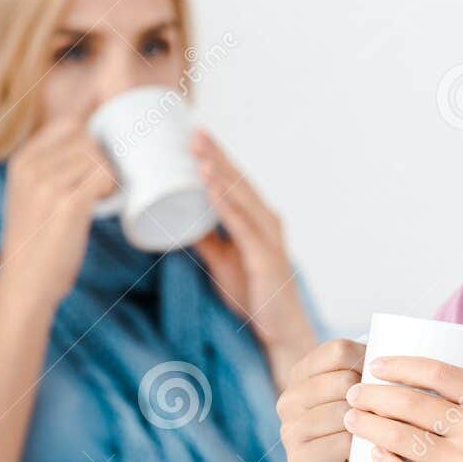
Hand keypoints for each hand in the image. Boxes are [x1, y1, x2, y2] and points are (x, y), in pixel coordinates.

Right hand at [0, 91, 117, 311]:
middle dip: (102, 160)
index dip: (92, 134)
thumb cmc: (36, 240)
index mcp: (22, 160)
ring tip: (99, 198)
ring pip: (99, 157)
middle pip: (88, 139)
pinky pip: (104, 177)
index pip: (68, 123)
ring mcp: (47, 185)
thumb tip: (96, 142)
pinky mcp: (67, 205)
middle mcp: (31, 167)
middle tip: (100, 187)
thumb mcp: (31, 193)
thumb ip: (51, 167)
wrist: (25, 282)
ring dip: (108, 176)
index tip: (100, 156)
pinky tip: (103, 203)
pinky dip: (111, 188)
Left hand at [190, 128, 313, 356]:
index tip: (195, 135)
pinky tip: (210, 187)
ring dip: (218, 173)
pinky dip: (225, 203)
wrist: (280, 331)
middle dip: (216, 155)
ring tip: (198, 151)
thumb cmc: (255, 295)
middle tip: (194, 130)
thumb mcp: (223, 261)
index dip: (217, 157)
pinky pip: (241, 225)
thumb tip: (183, 220)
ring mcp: (269, 238)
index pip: (235, 182)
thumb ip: (208, 239)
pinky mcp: (265, 256)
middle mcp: (267, 222)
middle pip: (239, 182)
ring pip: (241, 198)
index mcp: (258, 220)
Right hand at [276, 339, 388, 461]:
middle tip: (388, 412)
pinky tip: (369, 449)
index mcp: (302, 374)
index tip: (384, 379)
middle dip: (371, 396)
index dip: (368, 361)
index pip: (338, 350)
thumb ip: (370, 371)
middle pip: (340, 381)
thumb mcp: (367, 392)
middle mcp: (288, 400)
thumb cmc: (372, 430)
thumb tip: (391, 359)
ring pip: (340, 412)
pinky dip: (361, 445)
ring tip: (381, 430)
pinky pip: (339, 442)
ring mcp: (289, 431)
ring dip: (368, 422)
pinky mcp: (299, 461)